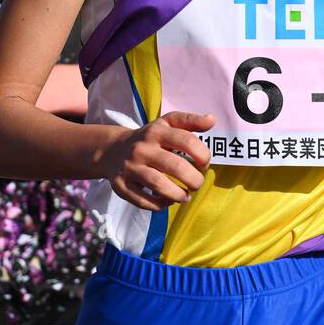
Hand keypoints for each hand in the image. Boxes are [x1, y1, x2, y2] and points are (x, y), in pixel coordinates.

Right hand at [100, 110, 214, 211]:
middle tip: (197, 184)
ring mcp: (130, 168)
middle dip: (194, 180)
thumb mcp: (166, 124)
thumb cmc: (148, 139)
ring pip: (159, 185)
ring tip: (185, 196)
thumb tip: (212, 119)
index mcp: (156, 131)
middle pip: (176, 166)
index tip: (204, 164)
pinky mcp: (121, 185)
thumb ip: (190, 121)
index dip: (203, 155)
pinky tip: (167, 200)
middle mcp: (142, 148)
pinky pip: (144, 201)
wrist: (112, 150)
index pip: (186, 140)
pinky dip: (160, 205)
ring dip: (179, 195)